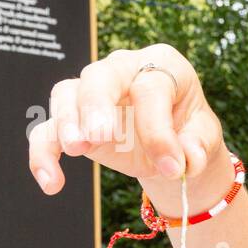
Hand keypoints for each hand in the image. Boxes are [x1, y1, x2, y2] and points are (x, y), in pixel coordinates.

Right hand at [28, 44, 229, 209]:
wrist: (172, 144)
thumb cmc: (188, 130)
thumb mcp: (204, 136)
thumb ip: (199, 145)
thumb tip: (186, 159)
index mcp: (162, 65)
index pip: (152, 88)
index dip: (159, 129)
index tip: (171, 167)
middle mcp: (121, 69)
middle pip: (99, 76)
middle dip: (97, 106)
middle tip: (100, 136)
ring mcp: (91, 92)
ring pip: (66, 94)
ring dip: (67, 123)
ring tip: (76, 150)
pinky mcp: (72, 120)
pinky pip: (48, 130)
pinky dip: (44, 154)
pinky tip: (51, 182)